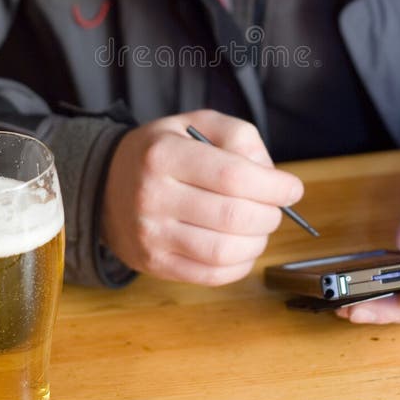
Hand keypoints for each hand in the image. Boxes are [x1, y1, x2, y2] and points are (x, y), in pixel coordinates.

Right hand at [101, 109, 302, 284]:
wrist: (106, 185)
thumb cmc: (162, 152)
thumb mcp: (195, 124)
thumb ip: (238, 137)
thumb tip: (271, 175)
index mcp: (163, 154)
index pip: (232, 176)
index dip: (273, 186)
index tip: (292, 188)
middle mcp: (152, 196)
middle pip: (232, 216)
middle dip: (270, 214)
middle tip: (275, 207)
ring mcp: (151, 235)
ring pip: (224, 250)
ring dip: (258, 241)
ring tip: (259, 227)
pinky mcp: (154, 264)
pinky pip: (211, 275)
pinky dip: (240, 265)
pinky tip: (243, 247)